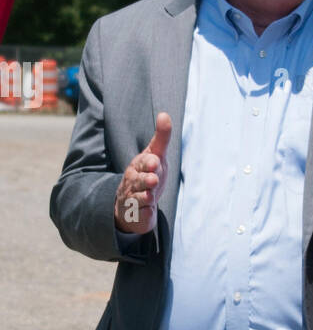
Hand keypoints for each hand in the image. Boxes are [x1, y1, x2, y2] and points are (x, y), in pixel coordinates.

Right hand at [114, 112, 171, 234]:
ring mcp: (134, 199)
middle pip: (139, 181)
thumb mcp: (155, 156)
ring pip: (139, 198)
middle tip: (153, 179)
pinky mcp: (138, 215)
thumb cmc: (147, 175)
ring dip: (145, 197)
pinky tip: (148, 213)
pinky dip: (144, 214)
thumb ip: (161, 138)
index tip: (155, 161)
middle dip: (146, 180)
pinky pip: (140, 215)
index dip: (148, 163)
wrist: (132, 204)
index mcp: (138, 167)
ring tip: (151, 196)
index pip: (142, 163)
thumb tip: (164, 114)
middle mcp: (133, 182)